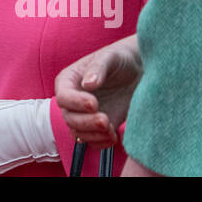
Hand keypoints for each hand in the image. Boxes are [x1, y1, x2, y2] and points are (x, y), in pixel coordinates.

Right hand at [54, 34, 142, 148]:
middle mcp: (73, 100)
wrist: (138, 71)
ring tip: (112, 130)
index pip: (63, 97)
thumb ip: (98, 68)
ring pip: (78, 133)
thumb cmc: (121, 59)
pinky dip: (101, 143)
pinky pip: (92, 142)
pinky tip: (114, 136)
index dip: (76, 103)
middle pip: (69, 118)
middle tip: (106, 120)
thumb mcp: (110, 57)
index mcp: (69, 81)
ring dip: (94, 136)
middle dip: (87, 123)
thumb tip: (87, 84)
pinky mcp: (98, 127)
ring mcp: (85, 115)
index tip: (94, 104)